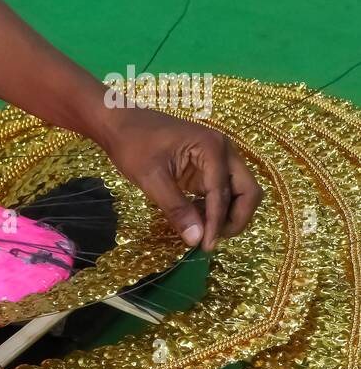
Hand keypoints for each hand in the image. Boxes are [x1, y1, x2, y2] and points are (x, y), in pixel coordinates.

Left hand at [94, 106, 262, 250]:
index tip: (206, 246)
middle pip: (247, 190)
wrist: (121, 123)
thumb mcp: (151, 178)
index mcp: (213, 147)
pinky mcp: (208, 166)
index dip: (217, 222)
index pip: (224, 192)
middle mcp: (224, 150)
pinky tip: (197, 220)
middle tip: (212, 241)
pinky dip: (215, 208)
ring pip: (239, 192)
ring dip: (227, 214)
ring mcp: (219, 157)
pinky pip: (222, 190)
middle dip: (235, 218)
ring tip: (203, 234)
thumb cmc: (133, 145)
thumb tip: (196, 239)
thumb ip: (176, 208)